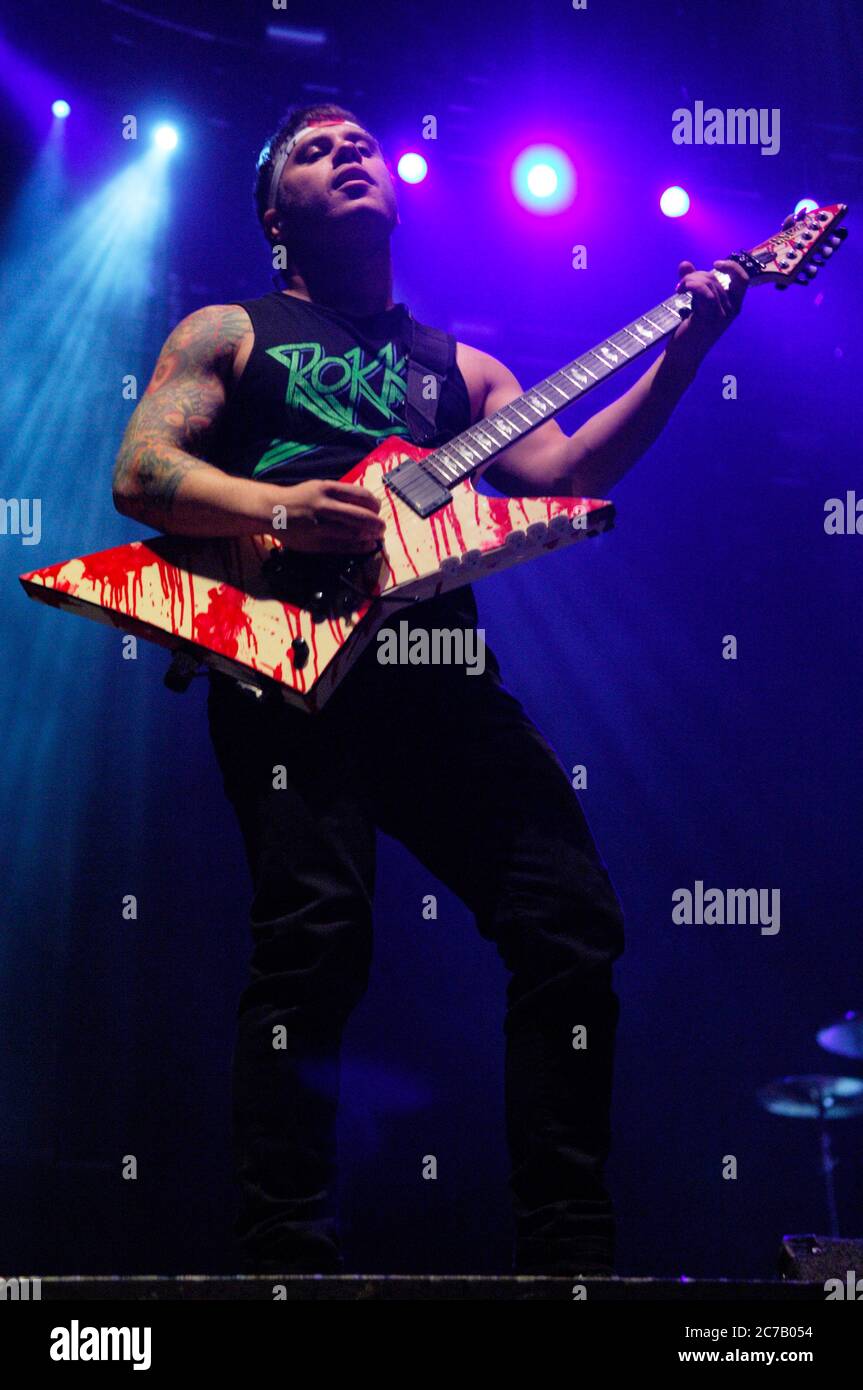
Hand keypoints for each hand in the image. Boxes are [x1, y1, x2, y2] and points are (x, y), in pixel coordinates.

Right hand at [259, 478, 385, 553]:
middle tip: (382, 528)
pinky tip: (366, 546)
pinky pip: (342, 547)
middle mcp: (324, 506)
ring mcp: (319, 526)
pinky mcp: (315, 542)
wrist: (272, 511)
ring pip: (353, 533)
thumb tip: (369, 504)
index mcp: (327, 489)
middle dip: (376, 524)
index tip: (378, 510)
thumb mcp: (319, 487)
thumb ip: (341, 494)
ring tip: (376, 538)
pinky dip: (358, 547)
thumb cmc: (300, 498)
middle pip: (360, 516)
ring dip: (369, 537)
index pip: (361, 496)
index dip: (374, 505)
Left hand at [666, 257, 748, 368]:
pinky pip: (704, 292)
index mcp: (733, 306)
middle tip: (681, 285)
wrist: (682, 356)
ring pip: (708, 283)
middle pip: (715, 278)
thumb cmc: (688, 331)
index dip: (732, 267)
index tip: (715, 264)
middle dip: (696, 275)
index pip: (743, 280)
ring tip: (679, 289)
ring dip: (690, 280)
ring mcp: (721, 315)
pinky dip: (690, 285)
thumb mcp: (693, 303)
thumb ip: (692, 283)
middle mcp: (731, 310)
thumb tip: (685, 263)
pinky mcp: (709, 319)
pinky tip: (680, 291)